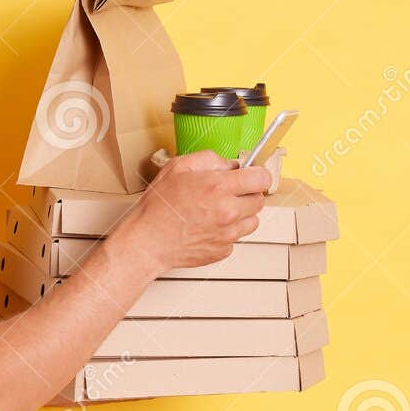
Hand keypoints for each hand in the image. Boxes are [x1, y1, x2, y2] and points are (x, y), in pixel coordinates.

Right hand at [120, 150, 272, 274]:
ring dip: (241, 214)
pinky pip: (236, 238)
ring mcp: (227, 234)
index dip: (257, 175)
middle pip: (259, 200)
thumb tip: (229, 164)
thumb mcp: (178, 167)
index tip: (252, 176)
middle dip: (248, 194)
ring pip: (252, 221)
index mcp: (219, 187)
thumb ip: (209, 159)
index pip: (262, 178)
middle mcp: (228, 211)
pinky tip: (208, 227)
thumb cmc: (158, 207)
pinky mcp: (223, 250)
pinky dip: (226, 232)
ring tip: (219, 212)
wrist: (148, 241)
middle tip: (230, 193)